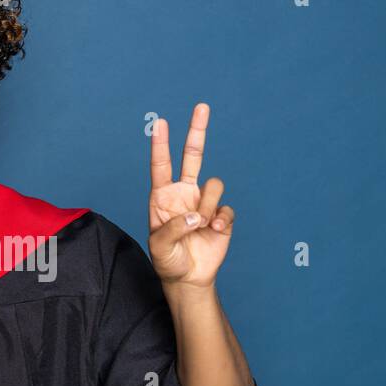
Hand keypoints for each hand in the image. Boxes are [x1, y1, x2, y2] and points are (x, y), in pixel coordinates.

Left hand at [146, 102, 234, 288]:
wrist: (189, 278)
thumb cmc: (167, 261)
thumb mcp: (159, 247)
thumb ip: (172, 229)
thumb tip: (194, 215)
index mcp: (162, 197)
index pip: (161, 166)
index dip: (161, 145)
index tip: (160, 124)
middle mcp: (184, 194)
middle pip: (193, 156)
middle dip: (197, 131)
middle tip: (202, 106)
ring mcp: (203, 202)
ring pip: (214, 185)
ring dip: (208, 206)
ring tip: (200, 227)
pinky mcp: (221, 215)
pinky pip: (226, 209)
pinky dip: (221, 220)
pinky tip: (214, 232)